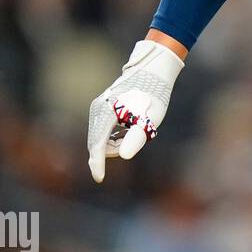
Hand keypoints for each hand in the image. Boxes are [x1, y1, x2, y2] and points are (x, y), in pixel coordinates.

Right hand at [86, 39, 184, 182]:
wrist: (152, 72)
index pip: (98, 145)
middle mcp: (97, 110)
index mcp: (107, 112)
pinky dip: (115, 136)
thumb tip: (123, 156)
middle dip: (114, 150)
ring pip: (101, 138)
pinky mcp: (101, 109)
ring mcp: (97, 108)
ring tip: (137, 127)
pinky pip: (104, 131)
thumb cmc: (154, 95)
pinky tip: (129, 127)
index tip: (100, 179)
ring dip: (116, 142)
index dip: (98, 164)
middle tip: (138, 134)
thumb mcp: (150, 118)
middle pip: (97, 143)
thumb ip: (137, 136)